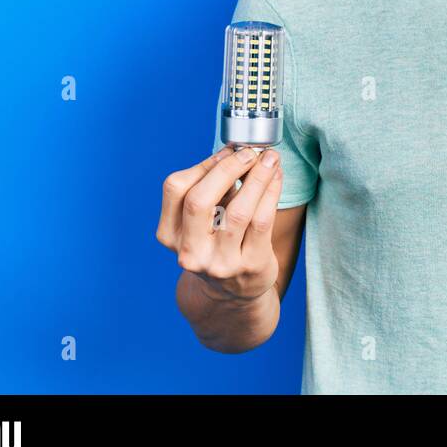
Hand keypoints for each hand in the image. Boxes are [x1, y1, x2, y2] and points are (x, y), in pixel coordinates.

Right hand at [155, 144, 283, 302]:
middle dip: (227, 169)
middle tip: (250, 153)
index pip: (176, 189)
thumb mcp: (201, 221)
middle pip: (199, 200)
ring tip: (270, 160)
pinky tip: (276, 177)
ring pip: (238, 211)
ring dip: (257, 178)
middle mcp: (190, 252)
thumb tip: (235, 152)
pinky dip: (271, 192)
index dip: (203, 165)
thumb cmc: (217, 243)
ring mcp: (220, 263)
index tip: (228, 152)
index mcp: (170, 235)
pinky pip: (262, 221)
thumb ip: (212, 189)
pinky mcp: (250, 266)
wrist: (232, 294)